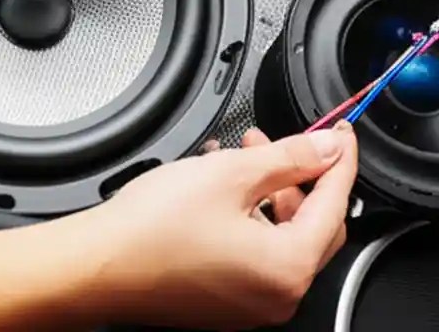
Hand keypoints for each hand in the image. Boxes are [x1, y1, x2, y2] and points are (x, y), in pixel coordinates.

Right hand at [84, 122, 357, 328]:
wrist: (97, 265)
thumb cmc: (152, 230)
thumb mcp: (232, 174)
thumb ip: (290, 159)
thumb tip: (325, 150)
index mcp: (288, 268)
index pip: (335, 204)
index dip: (339, 160)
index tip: (340, 134)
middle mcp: (277, 296)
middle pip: (316, 226)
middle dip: (304, 178)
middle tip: (291, 143)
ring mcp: (251, 305)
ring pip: (284, 238)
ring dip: (273, 193)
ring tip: (247, 157)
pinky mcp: (226, 303)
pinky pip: (258, 256)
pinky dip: (253, 218)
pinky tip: (227, 188)